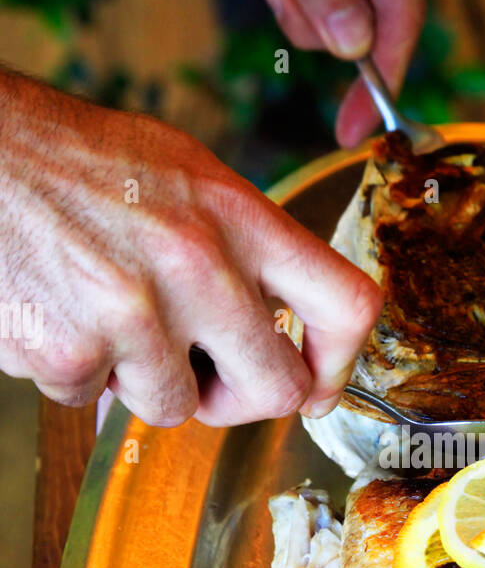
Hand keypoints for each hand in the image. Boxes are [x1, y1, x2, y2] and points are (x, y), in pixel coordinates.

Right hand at [0, 71, 381, 425]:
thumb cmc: (72, 160)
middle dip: (239, 399)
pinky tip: (55, 313)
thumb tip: (268, 327)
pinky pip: (92, 401)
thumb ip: (237, 249)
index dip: (342, 362)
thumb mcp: (182, 176)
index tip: (320, 383)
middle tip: (203, 380)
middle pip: (278, 388)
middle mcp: (201, 265)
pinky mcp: (74, 350)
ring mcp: (138, 312)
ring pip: (176, 407)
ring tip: (103, 317)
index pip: (347, 303)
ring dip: (139, 381)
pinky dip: (72, 373)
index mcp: (239, 216)